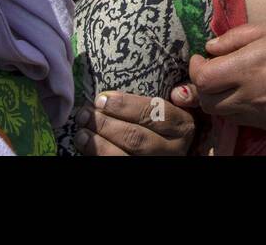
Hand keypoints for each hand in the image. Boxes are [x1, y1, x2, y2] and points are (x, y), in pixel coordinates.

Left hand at [72, 86, 197, 155]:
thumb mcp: (178, 109)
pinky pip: (116, 165)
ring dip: (98, 143)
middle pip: (136, 137)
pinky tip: (85, 146)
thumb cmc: (167, 124)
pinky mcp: (144, 172)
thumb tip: (178, 92)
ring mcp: (158, 164)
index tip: (101, 98)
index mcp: (183, 126)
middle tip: (85, 114)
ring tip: (82, 132)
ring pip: (124, 156)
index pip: (154, 113)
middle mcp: (174, 149)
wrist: (163, 150)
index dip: (125, 105)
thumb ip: (184, 96)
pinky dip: (98, 156)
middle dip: (106, 124)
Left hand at [187, 19, 265, 131]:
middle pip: (208, 101)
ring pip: (224, 113)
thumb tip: (210, 47)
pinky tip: (253, 89)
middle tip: (211, 69)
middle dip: (203, 85)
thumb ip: (236, 37)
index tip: (200, 57)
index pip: (203, 79)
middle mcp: (253, 96)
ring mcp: (265, 115)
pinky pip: (245, 120)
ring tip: (233, 79)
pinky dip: (240, 106)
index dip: (195, 68)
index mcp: (250, 67)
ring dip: (220, 97)